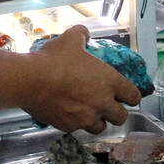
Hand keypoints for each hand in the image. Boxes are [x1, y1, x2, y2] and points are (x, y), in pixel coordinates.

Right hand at [21, 26, 141, 132]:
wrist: (30, 81)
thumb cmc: (53, 60)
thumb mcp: (70, 40)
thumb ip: (82, 35)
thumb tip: (84, 33)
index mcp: (110, 81)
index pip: (133, 96)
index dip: (131, 96)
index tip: (127, 95)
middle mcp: (102, 103)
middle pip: (121, 117)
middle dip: (117, 113)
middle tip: (108, 106)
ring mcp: (86, 117)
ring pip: (101, 128)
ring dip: (98, 121)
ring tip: (90, 113)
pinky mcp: (69, 127)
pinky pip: (78, 129)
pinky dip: (76, 124)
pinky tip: (69, 114)